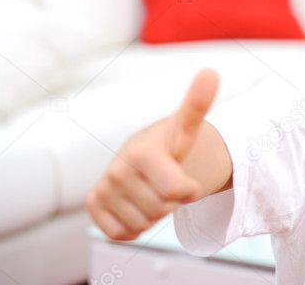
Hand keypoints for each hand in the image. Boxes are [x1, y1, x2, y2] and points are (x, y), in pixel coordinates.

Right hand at [86, 69, 219, 241]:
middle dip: (170, 201)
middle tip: (165, 181)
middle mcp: (117, 170)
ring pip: (143, 224)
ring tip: (151, 189)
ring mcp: (103, 188)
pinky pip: (121, 234)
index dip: (189, 189)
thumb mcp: (187, 128)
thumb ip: (198, 104)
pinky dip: (134, 226)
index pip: (178, 192)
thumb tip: (211, 71)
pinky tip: (137, 203)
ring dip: (154, 213)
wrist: (144, 155)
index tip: (185, 175)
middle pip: (161, 210)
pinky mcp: (93, 206)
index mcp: (143, 153)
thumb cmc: (170, 144)